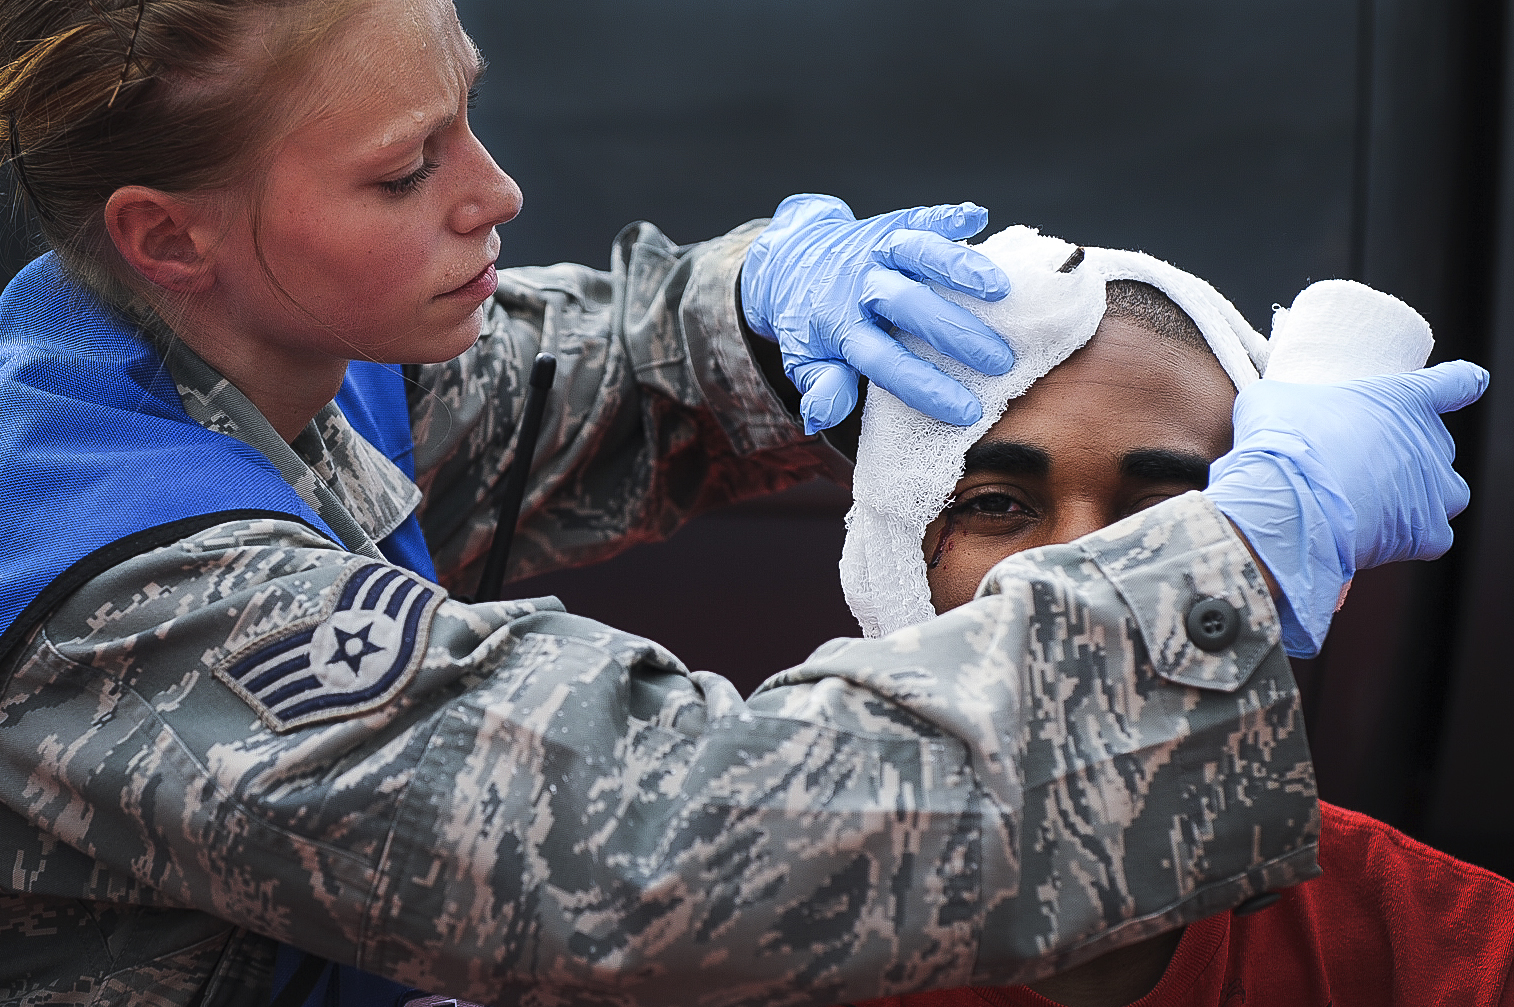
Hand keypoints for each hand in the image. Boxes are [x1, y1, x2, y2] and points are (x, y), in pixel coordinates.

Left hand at [741, 193, 1013, 433]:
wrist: (790, 261)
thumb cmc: (810, 322)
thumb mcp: (803, 361)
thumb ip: (820, 387)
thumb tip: (820, 416)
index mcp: (842, 328)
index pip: (885, 361)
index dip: (925, 385)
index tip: (965, 410)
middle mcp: (861, 287)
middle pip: (909, 306)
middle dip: (956, 333)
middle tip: (999, 360)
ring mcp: (877, 252)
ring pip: (917, 253)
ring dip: (959, 267)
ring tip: (1001, 290)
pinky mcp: (890, 226)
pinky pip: (919, 217)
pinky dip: (947, 215)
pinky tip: (977, 217)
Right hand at [1203, 361, 1488, 656]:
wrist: (1285, 501)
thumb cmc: (1281, 442)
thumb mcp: (1272, 399)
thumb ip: (1290, 398)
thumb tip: (1273, 409)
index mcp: (1404, 397)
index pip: (1457, 382)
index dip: (1460, 385)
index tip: (1466, 385)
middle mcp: (1430, 442)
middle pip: (1437, 445)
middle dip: (1406, 454)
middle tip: (1362, 464)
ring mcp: (1435, 489)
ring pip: (1445, 493)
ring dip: (1421, 497)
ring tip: (1378, 503)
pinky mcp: (1427, 533)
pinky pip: (1433, 537)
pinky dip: (1411, 538)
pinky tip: (1378, 536)